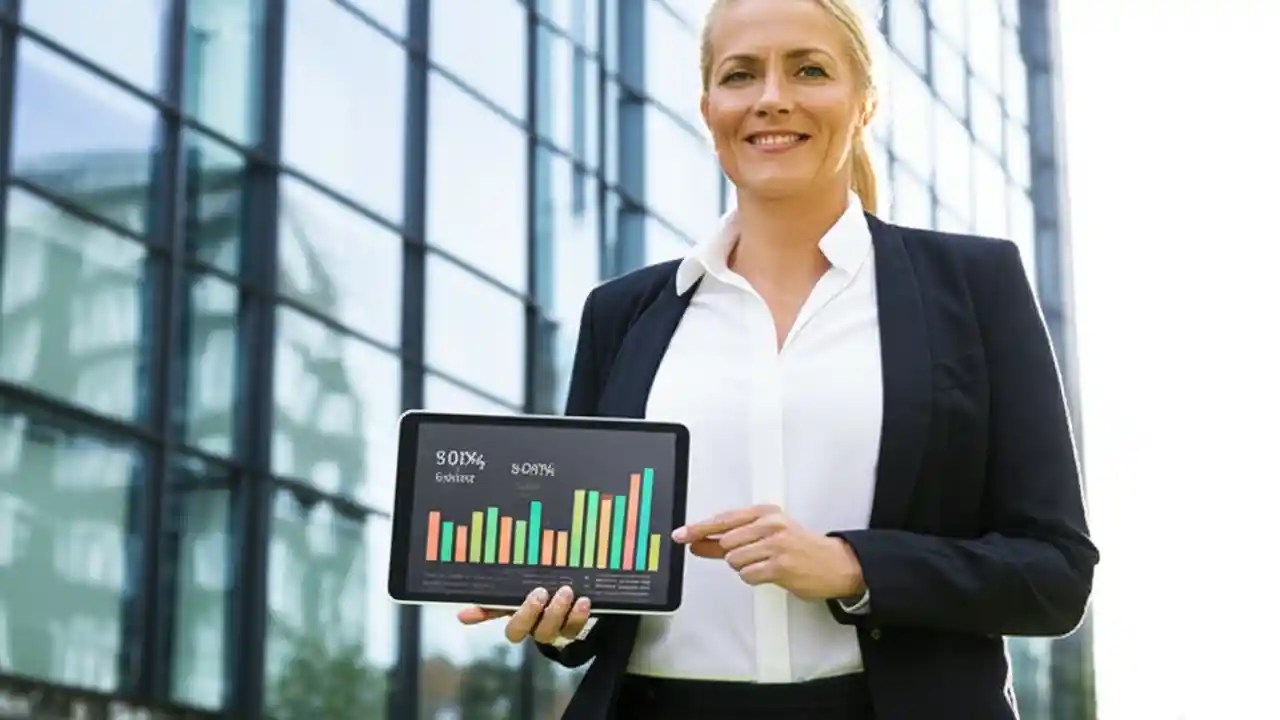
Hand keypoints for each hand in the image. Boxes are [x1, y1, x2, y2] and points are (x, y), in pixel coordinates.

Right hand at [456, 585, 591, 644]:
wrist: (570, 596)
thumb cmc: (535, 594)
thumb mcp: (514, 595)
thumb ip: (491, 603)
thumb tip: (461, 616)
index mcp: (519, 621)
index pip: (512, 629)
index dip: (513, 619)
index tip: (521, 596)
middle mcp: (536, 630)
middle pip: (532, 632)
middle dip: (534, 614)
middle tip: (540, 593)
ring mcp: (556, 632)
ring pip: (555, 631)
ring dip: (559, 612)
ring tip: (566, 591)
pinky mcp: (574, 629)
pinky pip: (576, 628)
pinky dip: (579, 615)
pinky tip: (583, 601)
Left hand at [673, 504, 864, 600]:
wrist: (835, 563)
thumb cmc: (800, 548)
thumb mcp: (766, 534)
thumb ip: (730, 538)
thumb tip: (698, 542)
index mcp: (765, 513)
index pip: (723, 519)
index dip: (699, 528)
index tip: (681, 534)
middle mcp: (770, 525)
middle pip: (726, 543)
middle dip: (733, 555)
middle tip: (753, 556)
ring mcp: (775, 545)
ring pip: (735, 560)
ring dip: (745, 567)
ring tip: (765, 563)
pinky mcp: (779, 566)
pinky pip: (747, 575)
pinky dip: (754, 577)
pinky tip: (769, 572)